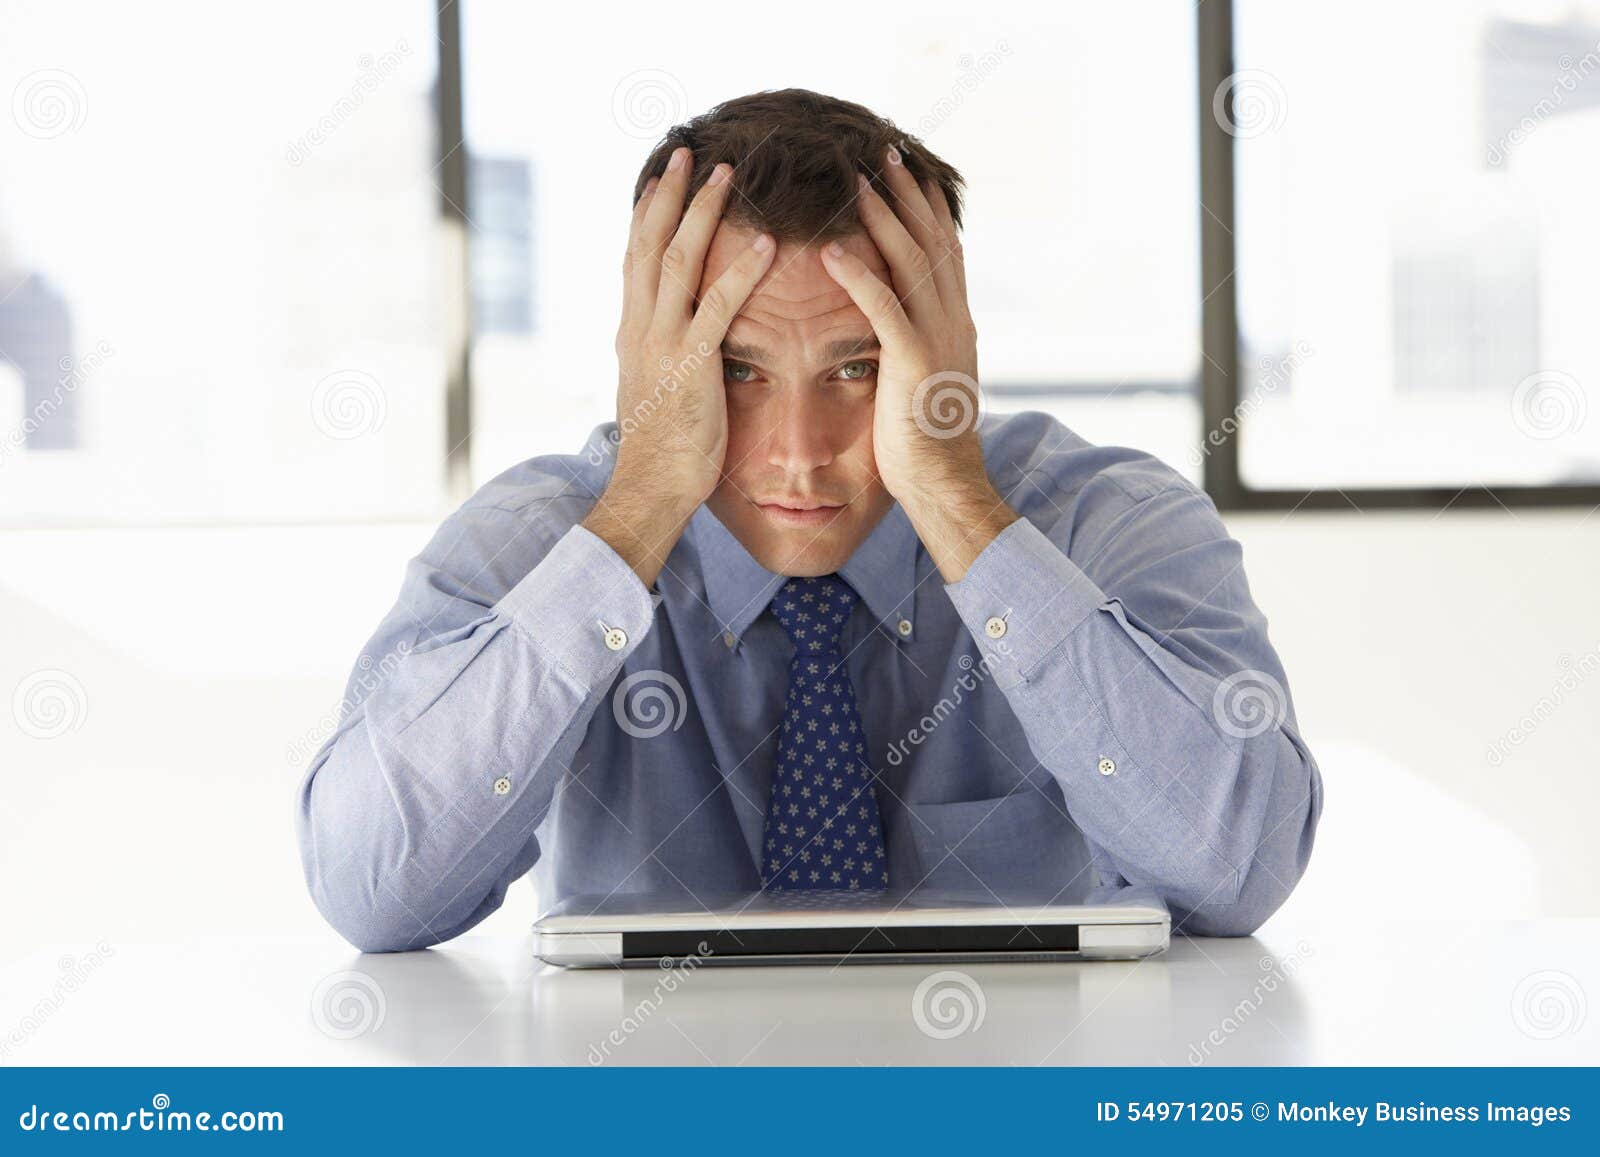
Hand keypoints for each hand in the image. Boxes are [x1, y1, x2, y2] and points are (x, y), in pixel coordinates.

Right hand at [588, 147, 776, 584]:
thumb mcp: (655, 391)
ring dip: (702, 215)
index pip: (636, 260)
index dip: (648, 216)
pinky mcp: (691, 367)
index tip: (661, 179)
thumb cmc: (661, 451)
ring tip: (725, 176)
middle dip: (668, 196)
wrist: (649, 490)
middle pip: (650, 245)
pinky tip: (766, 244)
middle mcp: (639, 330)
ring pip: (678, 263)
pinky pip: (718, 308)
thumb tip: (672, 339)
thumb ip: (662, 356)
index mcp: (631, 334)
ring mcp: (662, 345)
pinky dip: (740, 272)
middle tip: (687, 153)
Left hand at [820, 147, 1014, 578]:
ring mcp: (938, 340)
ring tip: (861, 179)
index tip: (909, 171)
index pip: (945, 253)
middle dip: (908, 194)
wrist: (947, 488)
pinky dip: (859, 276)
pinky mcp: (914, 364)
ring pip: (912, 263)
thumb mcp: (925, 384)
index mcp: (956, 326)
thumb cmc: (926, 447)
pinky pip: (885, 309)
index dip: (927, 209)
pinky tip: (833, 251)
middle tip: (885, 151)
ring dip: (884, 217)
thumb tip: (904, 330)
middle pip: (933, 242)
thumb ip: (917, 347)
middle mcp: (954, 323)